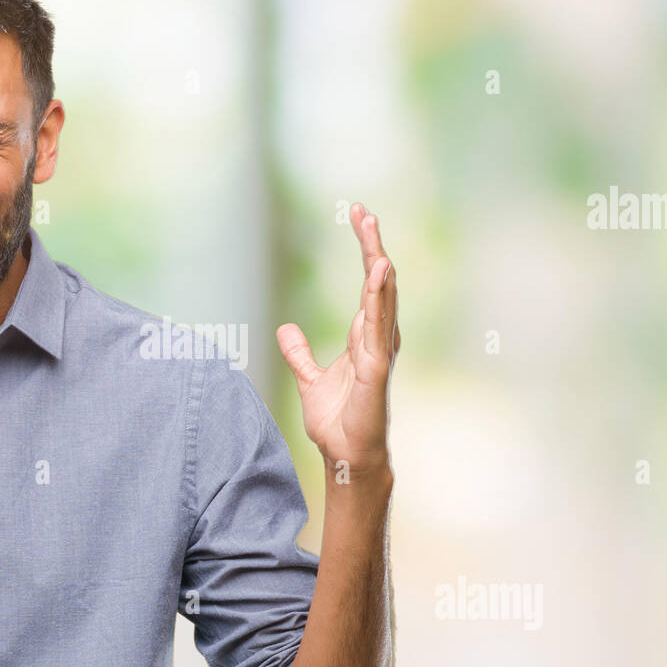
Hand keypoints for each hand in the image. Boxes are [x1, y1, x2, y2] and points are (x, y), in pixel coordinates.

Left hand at [276, 203, 398, 477]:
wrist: (345, 455)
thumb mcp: (309, 379)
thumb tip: (285, 329)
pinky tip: (379, 271)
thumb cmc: (337, 421)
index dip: (365, 251)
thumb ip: (299, 353)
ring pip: (381, 298)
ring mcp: (379, 353)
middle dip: (372, 246)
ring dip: (377, 264)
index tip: (359, 218)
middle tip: (364, 212)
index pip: (367, 285)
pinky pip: (377, 327)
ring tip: (372, 231)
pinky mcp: (376, 369)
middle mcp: (377, 339)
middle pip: (378, 283)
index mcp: (364, 338)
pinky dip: (377, 298)